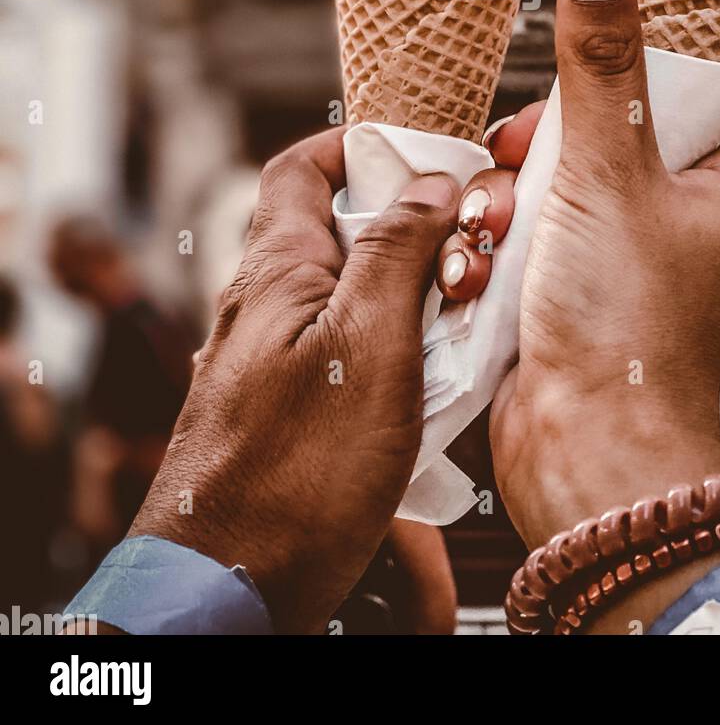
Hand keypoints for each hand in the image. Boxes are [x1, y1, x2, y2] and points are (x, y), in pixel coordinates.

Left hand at [129, 129, 458, 633]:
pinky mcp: (289, 416)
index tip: (423, 155)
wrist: (229, 592)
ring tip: (467, 325)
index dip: (359, 146)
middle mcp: (267, 309)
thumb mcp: (369, 345)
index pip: (302, 167)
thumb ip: (398, 254)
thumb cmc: (294, 475)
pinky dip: (400, 358)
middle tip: (472, 253)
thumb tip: (431, 185)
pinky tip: (436, 391)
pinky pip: (353, 359)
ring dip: (416, 301)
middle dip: (415, 233)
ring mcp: (274, 365)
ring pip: (356, 300)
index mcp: (278, 271)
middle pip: (342, 233)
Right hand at [489, 0, 719, 621]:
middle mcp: (683, 219)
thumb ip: (600, 59)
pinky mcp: (570, 295)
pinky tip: (473, 261)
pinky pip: (527, 236)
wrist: (581, 457)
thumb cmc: (622, 319)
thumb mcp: (608, 170)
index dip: (672, 59)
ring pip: (558, 182)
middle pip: (618, 129)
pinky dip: (496, 240)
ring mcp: (624, 260)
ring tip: (490, 223)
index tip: (610, 47)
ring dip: (510, 192)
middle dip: (552, 135)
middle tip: (521, 148)